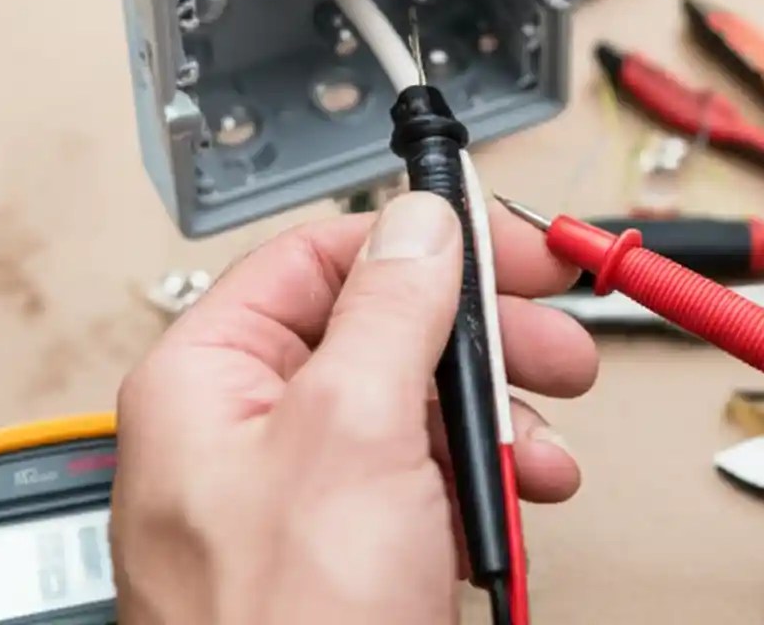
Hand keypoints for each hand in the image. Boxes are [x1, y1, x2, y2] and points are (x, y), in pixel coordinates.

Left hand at [111, 193, 597, 623]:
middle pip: (383, 328)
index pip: (320, 259)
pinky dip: (490, 474)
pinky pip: (431, 475)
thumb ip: (389, 308)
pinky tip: (525, 490)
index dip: (418, 242)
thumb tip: (418, 221)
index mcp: (212, 378)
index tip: (502, 245)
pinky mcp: (358, 542)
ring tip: (548, 439)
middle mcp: (254, 427)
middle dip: (482, 335)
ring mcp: (309, 489)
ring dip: (500, 412)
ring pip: (420, 404)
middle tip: (551, 341)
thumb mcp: (352, 430)